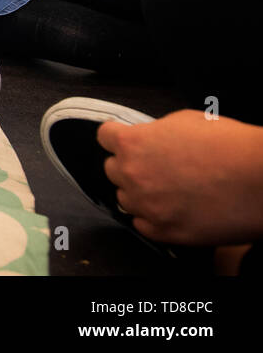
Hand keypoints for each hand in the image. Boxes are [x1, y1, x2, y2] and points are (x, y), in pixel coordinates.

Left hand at [98, 110, 262, 245]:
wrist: (259, 178)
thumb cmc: (228, 144)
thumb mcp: (185, 120)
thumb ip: (156, 132)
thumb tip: (151, 139)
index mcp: (132, 143)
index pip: (105, 137)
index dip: (118, 137)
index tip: (127, 140)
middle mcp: (131, 174)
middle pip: (113, 169)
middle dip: (130, 165)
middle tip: (156, 166)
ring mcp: (146, 205)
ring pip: (125, 198)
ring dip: (139, 193)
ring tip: (168, 190)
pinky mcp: (163, 231)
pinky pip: (141, 224)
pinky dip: (152, 217)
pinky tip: (172, 209)